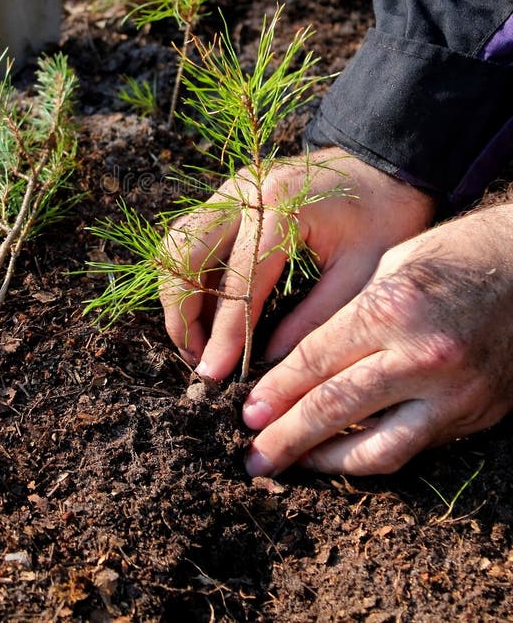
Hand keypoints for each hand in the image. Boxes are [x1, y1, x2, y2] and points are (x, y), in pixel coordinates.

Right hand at [161, 149, 435, 379]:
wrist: (385, 164)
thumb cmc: (384, 217)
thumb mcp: (362, 274)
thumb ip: (314, 319)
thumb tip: (270, 364)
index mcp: (280, 209)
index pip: (237, 283)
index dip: (223, 335)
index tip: (213, 375)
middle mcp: (245, 192)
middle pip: (184, 257)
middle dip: (181, 314)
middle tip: (198, 360)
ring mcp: (232, 189)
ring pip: (177, 243)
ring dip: (178, 294)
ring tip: (198, 340)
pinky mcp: (231, 193)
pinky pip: (191, 235)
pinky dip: (188, 275)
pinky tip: (207, 309)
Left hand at [243, 202, 512, 476]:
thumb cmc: (452, 255)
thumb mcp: (389, 265)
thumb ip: (344, 315)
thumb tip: (289, 361)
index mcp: (394, 308)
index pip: (316, 361)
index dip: (276, 391)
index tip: (247, 413)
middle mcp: (423, 356)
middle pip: (336, 407)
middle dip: (287, 436)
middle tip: (253, 456)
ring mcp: (454, 392)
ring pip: (376, 447)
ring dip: (325, 461)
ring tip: (291, 466)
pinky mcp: (474, 415)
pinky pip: (411, 446)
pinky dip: (371, 455)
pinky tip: (341, 455)